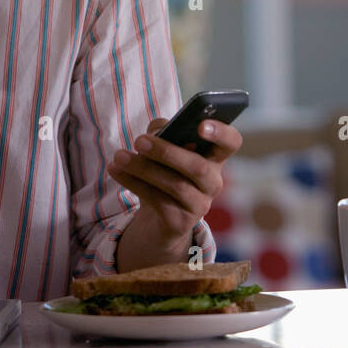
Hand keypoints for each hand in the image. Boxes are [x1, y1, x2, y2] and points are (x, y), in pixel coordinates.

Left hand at [108, 116, 241, 244]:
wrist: (160, 216)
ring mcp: (199, 205)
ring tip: (119, 156)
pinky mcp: (180, 223)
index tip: (200, 124)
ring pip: (174, 185)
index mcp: (214, 157)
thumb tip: (157, 131)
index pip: (230, 142)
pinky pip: (157, 202)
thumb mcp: (166, 147)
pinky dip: (134, 184)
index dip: (221, 132)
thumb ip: (165, 131)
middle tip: (139, 140)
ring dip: (143, 168)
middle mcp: (213, 182)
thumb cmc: (165, 170)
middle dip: (166, 152)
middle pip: (198, 167)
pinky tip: (116, 171)